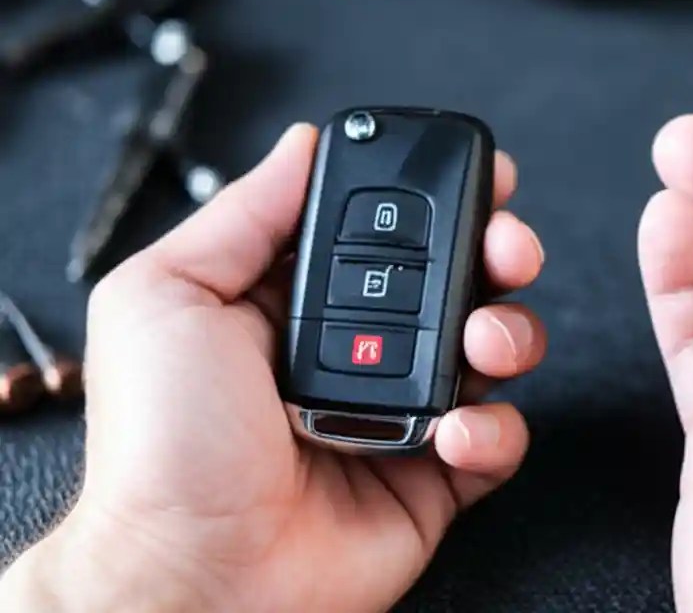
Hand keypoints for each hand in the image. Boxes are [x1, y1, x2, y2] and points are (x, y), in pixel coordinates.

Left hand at [1, 124, 546, 611]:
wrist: (192, 577)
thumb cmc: (161, 448)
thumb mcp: (168, 297)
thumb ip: (244, 213)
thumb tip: (304, 145)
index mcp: (297, 302)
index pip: (387, 231)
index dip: (439, 196)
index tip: (478, 173)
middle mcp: (358, 352)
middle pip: (459, 280)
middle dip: (500, 251)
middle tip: (509, 247)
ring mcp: (401, 414)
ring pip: (493, 351)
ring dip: (508, 334)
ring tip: (484, 346)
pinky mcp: (434, 478)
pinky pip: (498, 440)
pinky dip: (495, 431)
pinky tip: (455, 434)